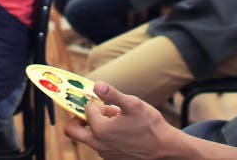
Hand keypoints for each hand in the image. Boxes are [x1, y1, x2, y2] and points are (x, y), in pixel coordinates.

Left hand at [65, 81, 182, 159]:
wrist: (164, 147)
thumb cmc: (150, 125)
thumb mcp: (133, 104)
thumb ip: (112, 94)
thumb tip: (96, 85)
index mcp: (101, 129)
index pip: (87, 109)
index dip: (95, 102)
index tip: (105, 100)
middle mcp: (98, 144)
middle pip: (72, 130)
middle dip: (76, 118)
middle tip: (89, 110)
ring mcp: (103, 153)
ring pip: (88, 137)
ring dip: (95, 126)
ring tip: (116, 120)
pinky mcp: (110, 158)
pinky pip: (99, 144)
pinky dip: (104, 135)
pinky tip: (121, 131)